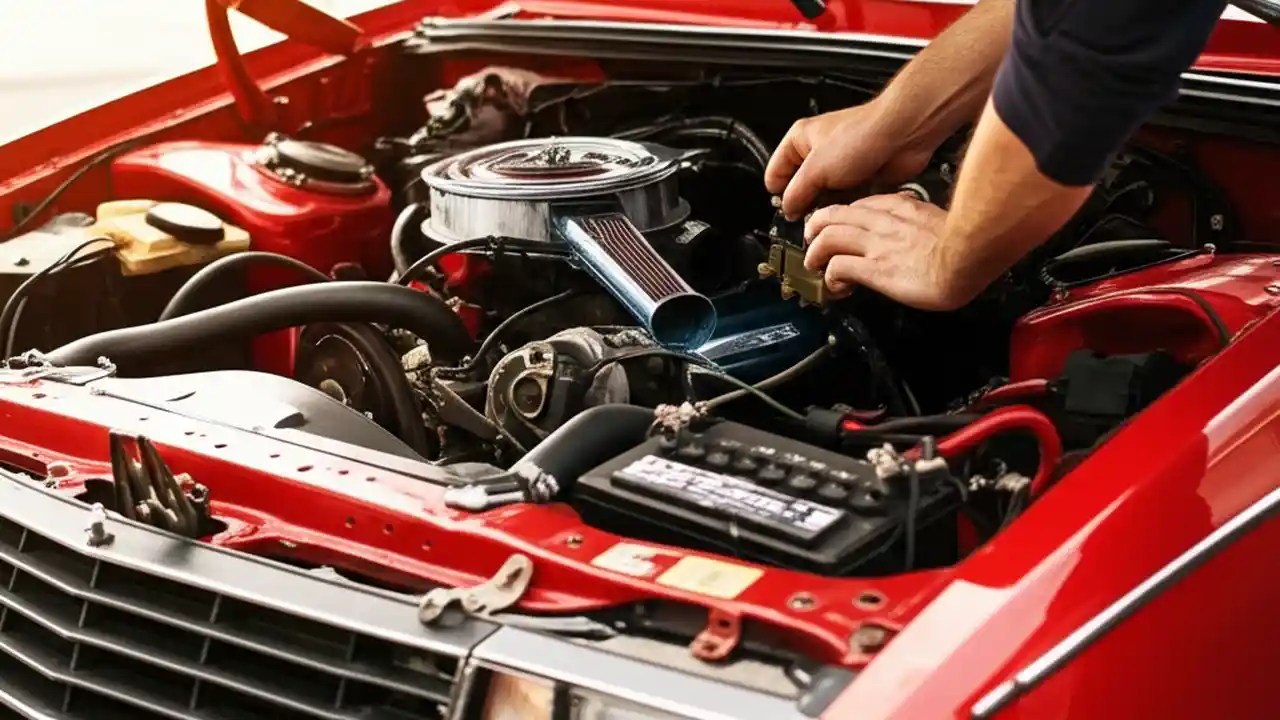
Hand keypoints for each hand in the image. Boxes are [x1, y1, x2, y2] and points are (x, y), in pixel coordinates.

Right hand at [764, 99, 936, 219]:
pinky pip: (847, 200)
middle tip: (810, 214)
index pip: (776, 174)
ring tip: (834, 208)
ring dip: (830, 206)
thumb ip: (795, 194)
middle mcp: (819, 152)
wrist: (903, 134)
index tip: (788, 210)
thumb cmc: (863, 135)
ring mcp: (841, 166)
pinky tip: (852, 205)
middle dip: (807, 203)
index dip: (779, 195)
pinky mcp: (861, 178)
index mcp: (800, 140)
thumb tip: (788, 211)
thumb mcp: (816, 169)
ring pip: (826, 197)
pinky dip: (848, 206)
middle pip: (801, 189)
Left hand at [803, 194, 971, 310]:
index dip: (842, 217)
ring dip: (815, 253)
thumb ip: (922, 216)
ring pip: (827, 238)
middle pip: (832, 215)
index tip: (839, 228)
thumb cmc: (966, 243)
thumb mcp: (940, 218)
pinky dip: (830, 278)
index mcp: (900, 207)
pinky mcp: (874, 269)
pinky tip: (836, 287)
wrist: (971, 258)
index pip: (858, 205)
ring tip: (815, 265)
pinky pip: (838, 268)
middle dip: (816, 228)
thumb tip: (920, 218)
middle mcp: (882, 222)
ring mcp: (876, 245)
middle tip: (813, 242)